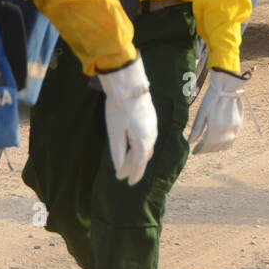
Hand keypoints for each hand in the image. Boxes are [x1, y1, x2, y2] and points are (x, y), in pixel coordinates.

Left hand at [100, 59, 157, 184]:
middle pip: (144, 157)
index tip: (125, 182)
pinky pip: (149, 139)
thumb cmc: (119, 109)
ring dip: (140, 158)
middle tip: (129, 179)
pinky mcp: (151, 119)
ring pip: (148, 148)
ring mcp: (153, 127)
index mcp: (143, 141)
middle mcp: (152, 136)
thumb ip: (118, 152)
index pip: (138, 163)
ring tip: (132, 166)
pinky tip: (137, 147)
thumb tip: (119, 169)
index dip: (132, 174)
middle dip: (136, 168)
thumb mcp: (115, 133)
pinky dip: (142, 148)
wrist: (129, 85)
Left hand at [189, 68, 246, 153]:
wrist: (227, 87)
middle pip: (216, 147)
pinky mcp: (238, 125)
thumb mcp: (202, 112)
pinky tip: (218, 142)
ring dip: (216, 148)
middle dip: (207, 150)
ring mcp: (234, 129)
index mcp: (216, 128)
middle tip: (199, 149)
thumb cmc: (212, 98)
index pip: (207, 145)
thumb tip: (190, 142)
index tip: (194, 152)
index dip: (200, 150)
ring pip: (225, 145)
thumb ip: (197, 129)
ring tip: (208, 147)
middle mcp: (227, 131)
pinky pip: (231, 140)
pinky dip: (224, 144)